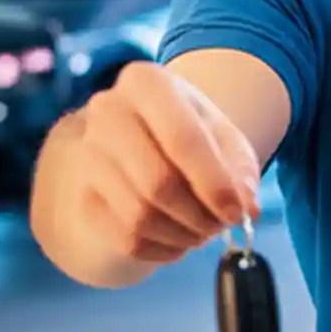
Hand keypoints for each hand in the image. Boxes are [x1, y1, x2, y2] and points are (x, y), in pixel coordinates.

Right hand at [73, 61, 261, 263]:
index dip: (214, 184)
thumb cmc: (194, 133)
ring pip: (139, 216)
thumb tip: (247, 210)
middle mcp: (107, 111)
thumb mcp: (226, 139)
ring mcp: (88, 154)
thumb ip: (241, 172)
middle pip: (157, 183)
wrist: (150, 137)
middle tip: (222, 225)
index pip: (182, 139)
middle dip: (198, 215)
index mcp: (146, 82)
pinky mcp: (83, 194)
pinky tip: (181, 241)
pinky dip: (161, 249)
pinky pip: (123, 238)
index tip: (238, 212)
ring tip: (204, 231)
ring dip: (182, 235)